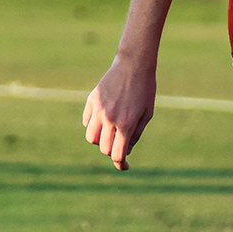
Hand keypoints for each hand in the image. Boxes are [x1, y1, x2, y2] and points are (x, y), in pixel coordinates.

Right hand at [81, 53, 155, 169]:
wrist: (134, 64)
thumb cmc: (145, 90)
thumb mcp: (146, 114)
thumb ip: (135, 135)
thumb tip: (125, 151)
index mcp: (126, 124)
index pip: (117, 154)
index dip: (121, 164)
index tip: (125, 167)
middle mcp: (110, 118)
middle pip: (103, 148)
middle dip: (112, 152)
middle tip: (120, 147)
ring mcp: (98, 109)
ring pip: (90, 137)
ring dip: (99, 141)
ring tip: (109, 135)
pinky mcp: (91, 100)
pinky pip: (86, 122)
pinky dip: (92, 127)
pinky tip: (102, 122)